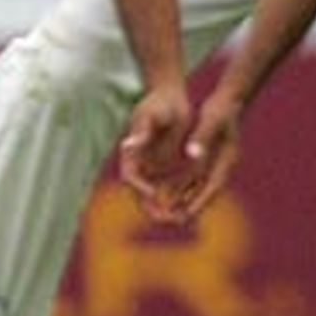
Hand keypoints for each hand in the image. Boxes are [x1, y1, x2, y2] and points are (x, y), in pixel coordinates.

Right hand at [118, 87, 194, 224]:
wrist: (171, 95)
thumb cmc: (160, 102)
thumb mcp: (152, 115)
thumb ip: (141, 132)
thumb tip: (127, 146)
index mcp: (132, 150)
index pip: (130, 176)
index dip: (140, 189)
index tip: (155, 195)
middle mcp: (139, 161)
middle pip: (139, 193)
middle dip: (152, 208)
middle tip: (169, 219)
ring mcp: (150, 165)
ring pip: (153, 196)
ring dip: (163, 210)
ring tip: (180, 220)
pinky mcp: (163, 165)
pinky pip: (167, 189)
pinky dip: (174, 200)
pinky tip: (188, 209)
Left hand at [156, 91, 242, 224]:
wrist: (231, 99)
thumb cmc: (222, 109)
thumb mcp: (211, 121)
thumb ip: (202, 138)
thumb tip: (192, 155)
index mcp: (227, 161)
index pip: (212, 188)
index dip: (199, 203)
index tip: (186, 217)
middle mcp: (223, 167)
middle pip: (206, 193)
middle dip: (191, 207)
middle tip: (174, 221)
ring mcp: (217, 164)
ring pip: (199, 187)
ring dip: (185, 199)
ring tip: (169, 213)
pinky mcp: (210, 159)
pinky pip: (196, 177)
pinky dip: (184, 186)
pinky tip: (170, 193)